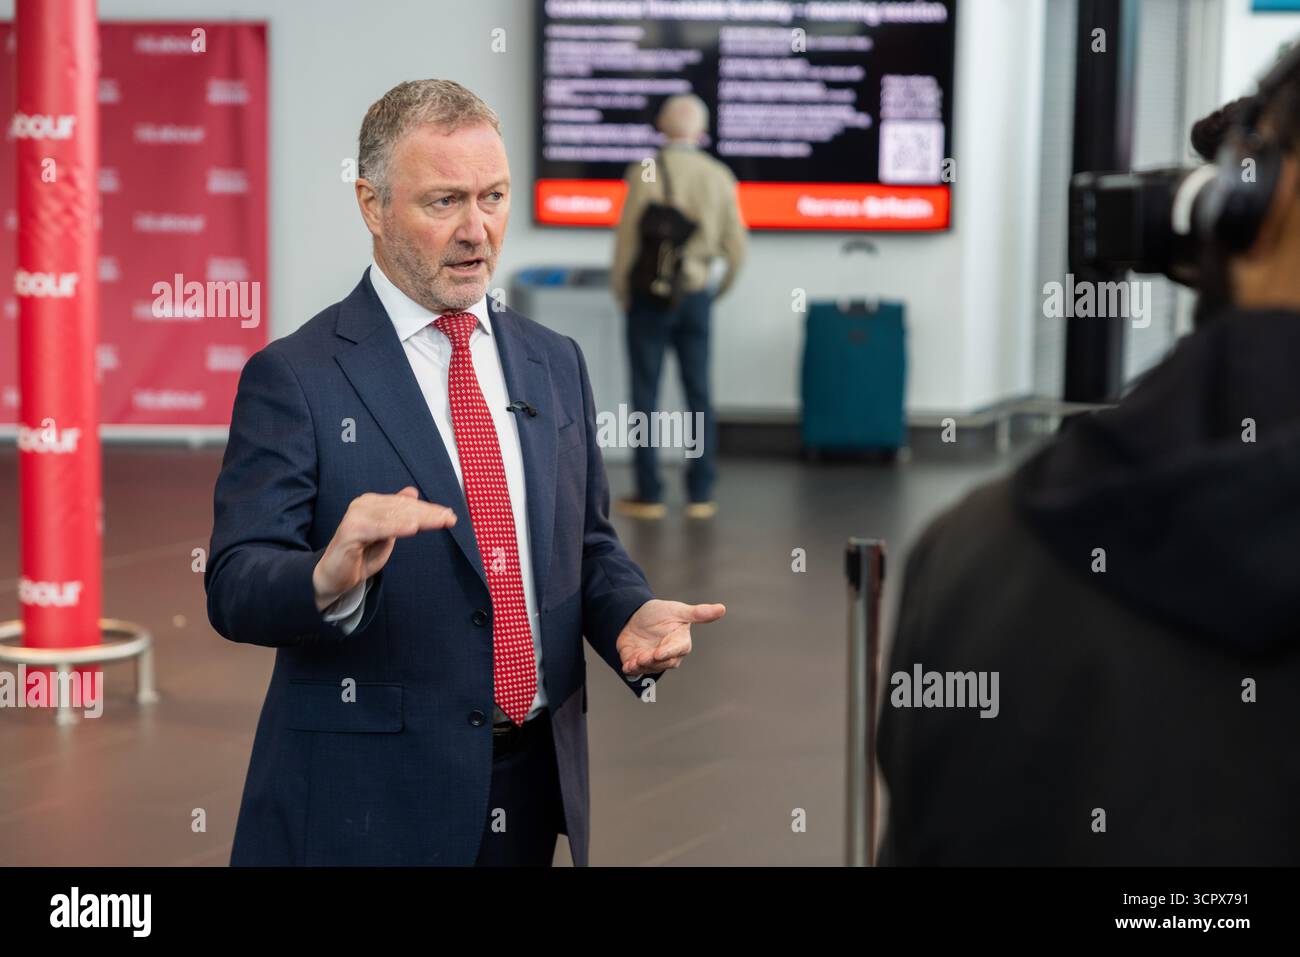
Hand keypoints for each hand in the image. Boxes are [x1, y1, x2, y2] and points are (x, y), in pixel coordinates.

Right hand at [312, 486, 456, 610]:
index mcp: (373, 503)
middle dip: (428, 514)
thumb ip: (397, 514)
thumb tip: (412, 492)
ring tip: (438, 521)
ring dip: (418, 518)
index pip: (406, 504)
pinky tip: (412, 527)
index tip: (450, 515)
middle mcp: (364, 505)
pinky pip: (378, 528)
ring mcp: (356, 516)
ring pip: (394, 516)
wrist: (335, 576)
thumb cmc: (362, 555)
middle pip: (403, 508)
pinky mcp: (350, 531)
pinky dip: (395, 527)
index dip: (429, 509)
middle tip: (450, 518)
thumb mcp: (386, 533)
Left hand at [616, 599, 725, 679]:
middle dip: (653, 662)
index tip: (659, 653)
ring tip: (634, 661)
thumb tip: (722, 608)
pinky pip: (634, 670)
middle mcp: (667, 655)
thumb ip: (698, 613)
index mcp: (680, 643)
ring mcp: (652, 660)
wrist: (636, 614)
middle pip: (663, 663)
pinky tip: (627, 666)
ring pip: (649, 668)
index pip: (676, 650)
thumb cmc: (662, 613)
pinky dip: (631, 670)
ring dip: (641, 666)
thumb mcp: (679, 610)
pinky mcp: (636, 662)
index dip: (668, 652)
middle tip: (644, 657)